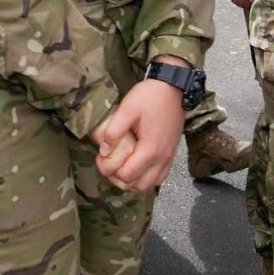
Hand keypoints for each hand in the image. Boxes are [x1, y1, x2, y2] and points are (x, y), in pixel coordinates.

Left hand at [92, 63, 188, 192]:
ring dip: (133, 181)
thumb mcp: (127, 109)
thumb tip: (104, 151)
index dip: (109, 170)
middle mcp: (162, 158)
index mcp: (150, 149)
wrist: (172, 88)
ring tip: (120, 167)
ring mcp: (168, 158)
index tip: (100, 158)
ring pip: (150, 185)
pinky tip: (136, 167)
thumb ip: (114, 131)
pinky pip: (159, 177)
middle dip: (119, 179)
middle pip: (138, 185)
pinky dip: (146, 178)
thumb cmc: (149, 96)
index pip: (126, 175)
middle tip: (108, 165)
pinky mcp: (171, 155)